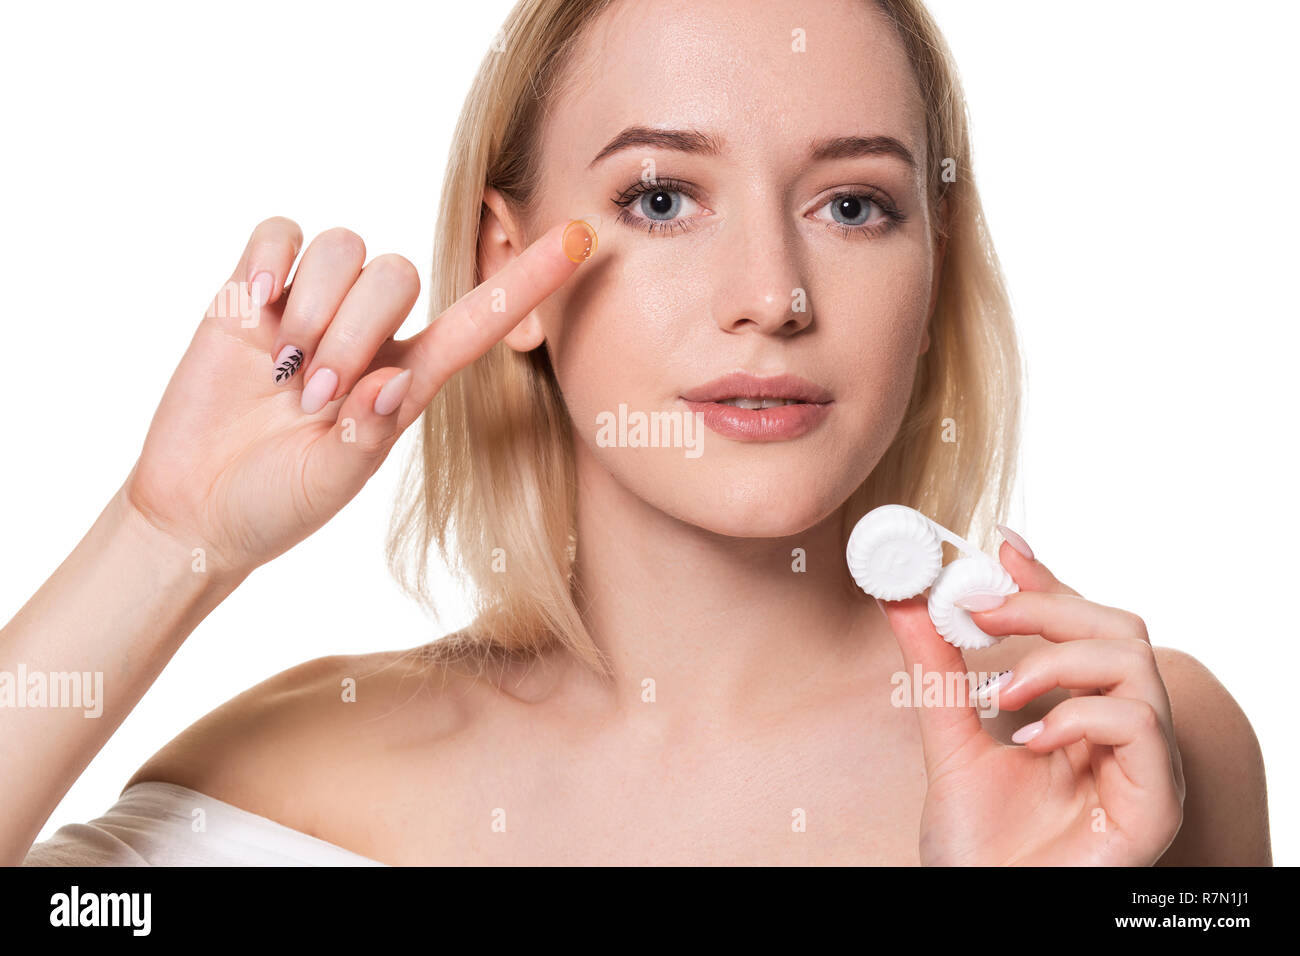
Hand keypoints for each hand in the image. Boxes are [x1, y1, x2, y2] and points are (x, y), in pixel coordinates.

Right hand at [121, 215, 592, 579]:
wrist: (195, 507)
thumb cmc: (277, 502)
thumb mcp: (330, 484)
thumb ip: (364, 438)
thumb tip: (385, 384)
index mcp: (408, 379)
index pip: (478, 319)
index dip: (528, 282)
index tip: (581, 240)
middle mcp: (369, 334)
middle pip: (398, 273)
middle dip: (354, 333)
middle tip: (311, 398)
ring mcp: (310, 308)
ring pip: (344, 248)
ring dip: (312, 310)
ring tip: (279, 374)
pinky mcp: (252, 291)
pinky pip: (281, 231)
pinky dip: (268, 262)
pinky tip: (252, 311)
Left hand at [876, 536, 1184, 864]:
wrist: (987, 908)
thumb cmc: (980, 846)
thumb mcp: (950, 741)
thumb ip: (935, 672)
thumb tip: (903, 599)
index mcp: (1083, 715)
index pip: (1082, 628)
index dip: (1048, 582)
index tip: (1001, 547)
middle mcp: (1124, 734)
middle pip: (1119, 629)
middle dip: (1048, 606)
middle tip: (982, 609)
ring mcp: (1146, 768)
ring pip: (1134, 664)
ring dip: (1057, 661)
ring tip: (1002, 693)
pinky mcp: (1156, 804)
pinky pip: (1140, 724)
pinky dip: (1079, 716)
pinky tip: (1031, 740)